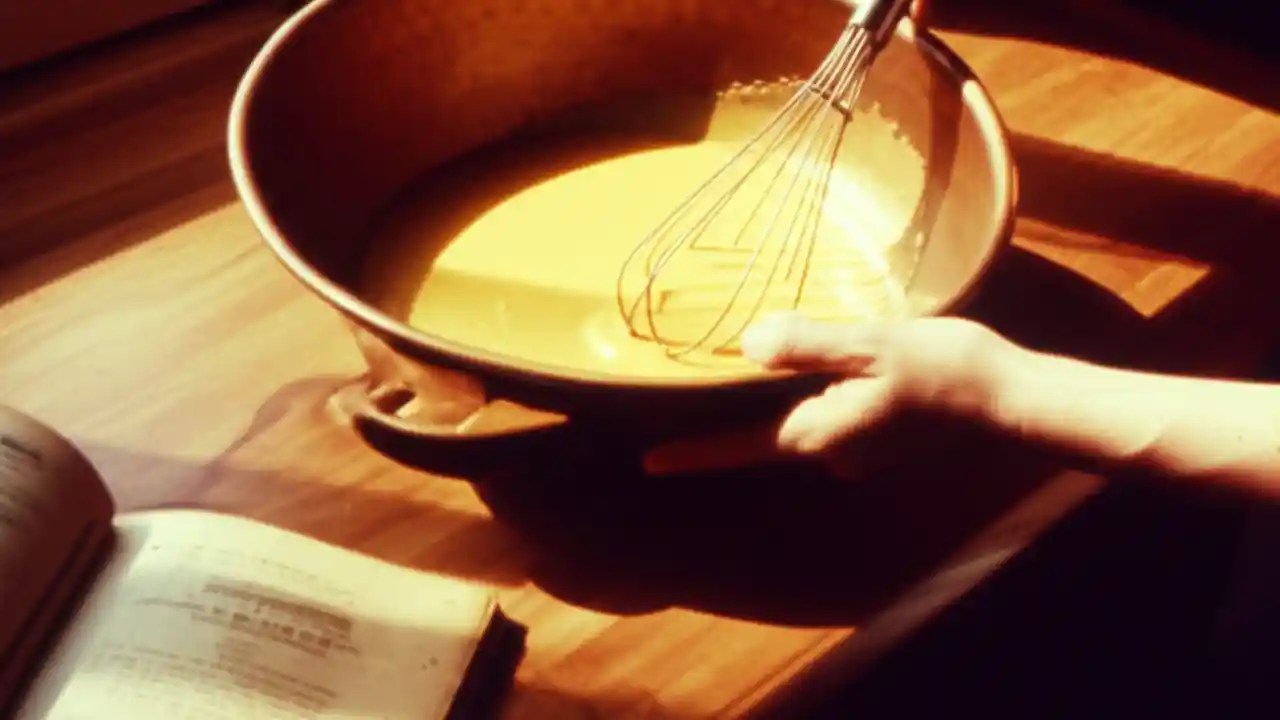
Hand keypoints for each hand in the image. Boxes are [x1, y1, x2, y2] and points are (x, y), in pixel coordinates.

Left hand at [644, 313, 1017, 477]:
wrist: (1011, 398)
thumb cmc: (944, 369)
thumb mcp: (871, 346)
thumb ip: (808, 344)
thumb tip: (747, 342)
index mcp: (820, 434)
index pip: (741, 445)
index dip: (694, 453)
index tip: (650, 461)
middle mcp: (832, 451)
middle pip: (766, 431)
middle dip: (734, 408)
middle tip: (695, 377)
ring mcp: (858, 447)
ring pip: (799, 417)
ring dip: (778, 392)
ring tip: (754, 354)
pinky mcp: (879, 432)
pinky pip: (829, 410)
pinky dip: (813, 388)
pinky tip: (818, 358)